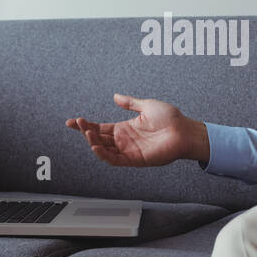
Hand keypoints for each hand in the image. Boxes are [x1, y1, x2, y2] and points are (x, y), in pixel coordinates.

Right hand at [65, 94, 206, 166]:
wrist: (185, 130)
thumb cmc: (171, 118)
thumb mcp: (146, 105)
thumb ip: (130, 103)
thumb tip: (115, 96)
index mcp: (125, 128)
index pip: (100, 128)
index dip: (85, 125)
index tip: (71, 121)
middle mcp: (124, 140)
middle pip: (98, 138)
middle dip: (85, 132)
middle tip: (78, 123)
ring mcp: (129, 150)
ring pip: (104, 150)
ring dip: (93, 142)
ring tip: (87, 133)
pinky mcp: (135, 160)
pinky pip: (115, 160)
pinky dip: (103, 155)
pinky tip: (95, 146)